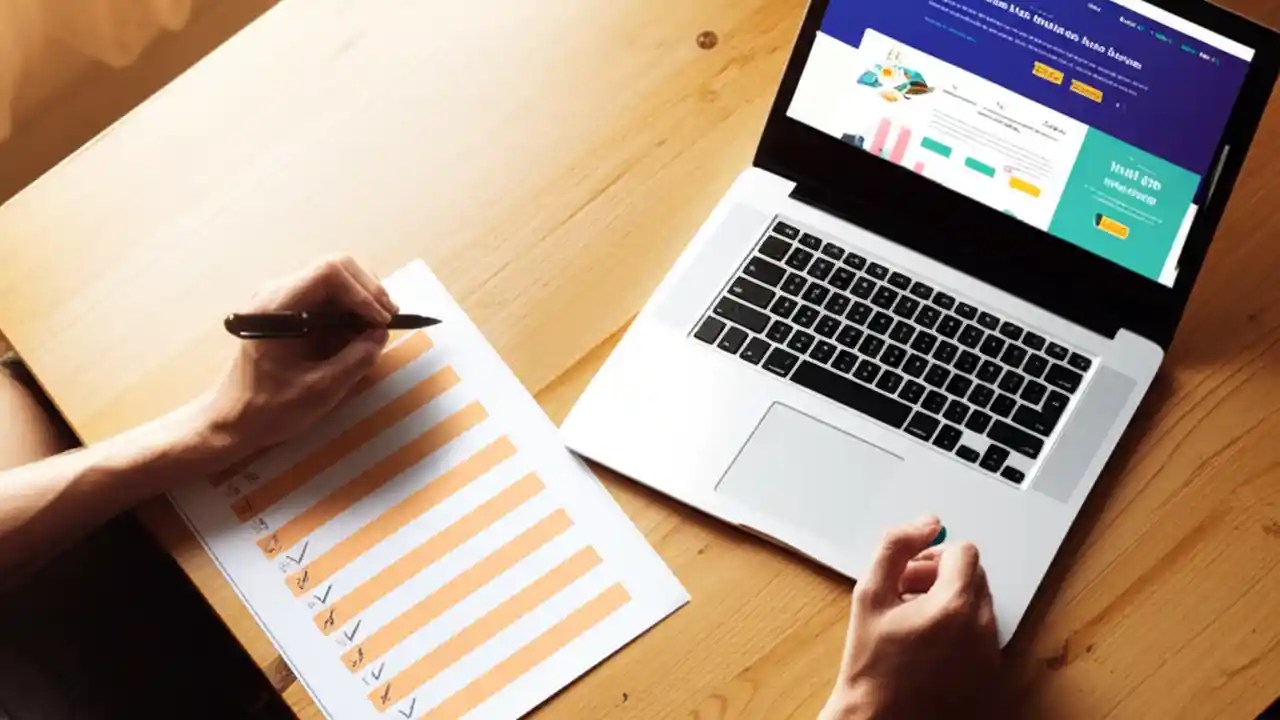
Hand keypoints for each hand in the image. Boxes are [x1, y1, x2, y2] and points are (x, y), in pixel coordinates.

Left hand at [203, 255, 395, 453]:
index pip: (329, 272)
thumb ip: (356, 359)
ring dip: (363, 299)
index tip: (381, 321)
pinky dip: (351, 309)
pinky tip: (360, 332)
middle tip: (387, 321)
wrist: (235, 418)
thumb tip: (381, 333)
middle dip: (368, 291)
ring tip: (377, 327)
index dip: (363, 292)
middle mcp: (278, 293)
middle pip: (335, 267)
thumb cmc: (270, 408)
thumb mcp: (321, 390)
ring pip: (335, 278)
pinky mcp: (291, 310)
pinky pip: (328, 296)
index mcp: (276, 307)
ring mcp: (283, 299)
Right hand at [820, 517, 999, 719]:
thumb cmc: (871, 664)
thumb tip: (925, 523)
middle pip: (973, 574)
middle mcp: (980, 628)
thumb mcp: (870, 594)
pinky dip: (959, 627)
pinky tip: (928, 642)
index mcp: (954, 605)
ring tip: (914, 620)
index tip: (910, 572)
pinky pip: (981, 630)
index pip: (964, 551)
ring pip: (978, 601)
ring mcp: (988, 652)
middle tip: (905, 594)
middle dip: (940, 576)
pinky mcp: (989, 670)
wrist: (881, 718)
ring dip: (949, 600)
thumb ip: (896, 547)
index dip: (932, 556)